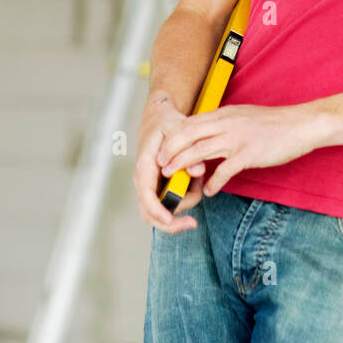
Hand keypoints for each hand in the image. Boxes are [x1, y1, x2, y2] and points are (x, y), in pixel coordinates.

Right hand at [133, 97, 208, 233]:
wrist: (158, 120)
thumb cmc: (166, 124)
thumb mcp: (178, 129)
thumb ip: (188, 147)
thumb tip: (197, 171)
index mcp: (145, 166)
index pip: (146, 195)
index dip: (156, 210)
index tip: (170, 219)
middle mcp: (144, 181)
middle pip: (150, 214)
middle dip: (171, 222)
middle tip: (193, 222)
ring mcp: (150, 187)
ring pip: (161, 212)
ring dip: (183, 204)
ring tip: (198, 181)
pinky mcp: (158, 188)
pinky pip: (169, 204)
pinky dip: (185, 199)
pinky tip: (195, 183)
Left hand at [155, 103, 320, 196]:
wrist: (299, 124)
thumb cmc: (272, 123)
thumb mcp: (242, 116)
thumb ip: (224, 124)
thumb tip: (207, 135)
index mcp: (224, 114)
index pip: (190, 123)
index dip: (173, 137)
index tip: (163, 149)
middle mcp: (226, 123)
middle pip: (188, 135)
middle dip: (170, 150)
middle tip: (160, 165)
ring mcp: (237, 138)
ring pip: (200, 151)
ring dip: (183, 165)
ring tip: (173, 177)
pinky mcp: (249, 153)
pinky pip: (224, 171)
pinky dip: (214, 183)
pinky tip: (209, 192)